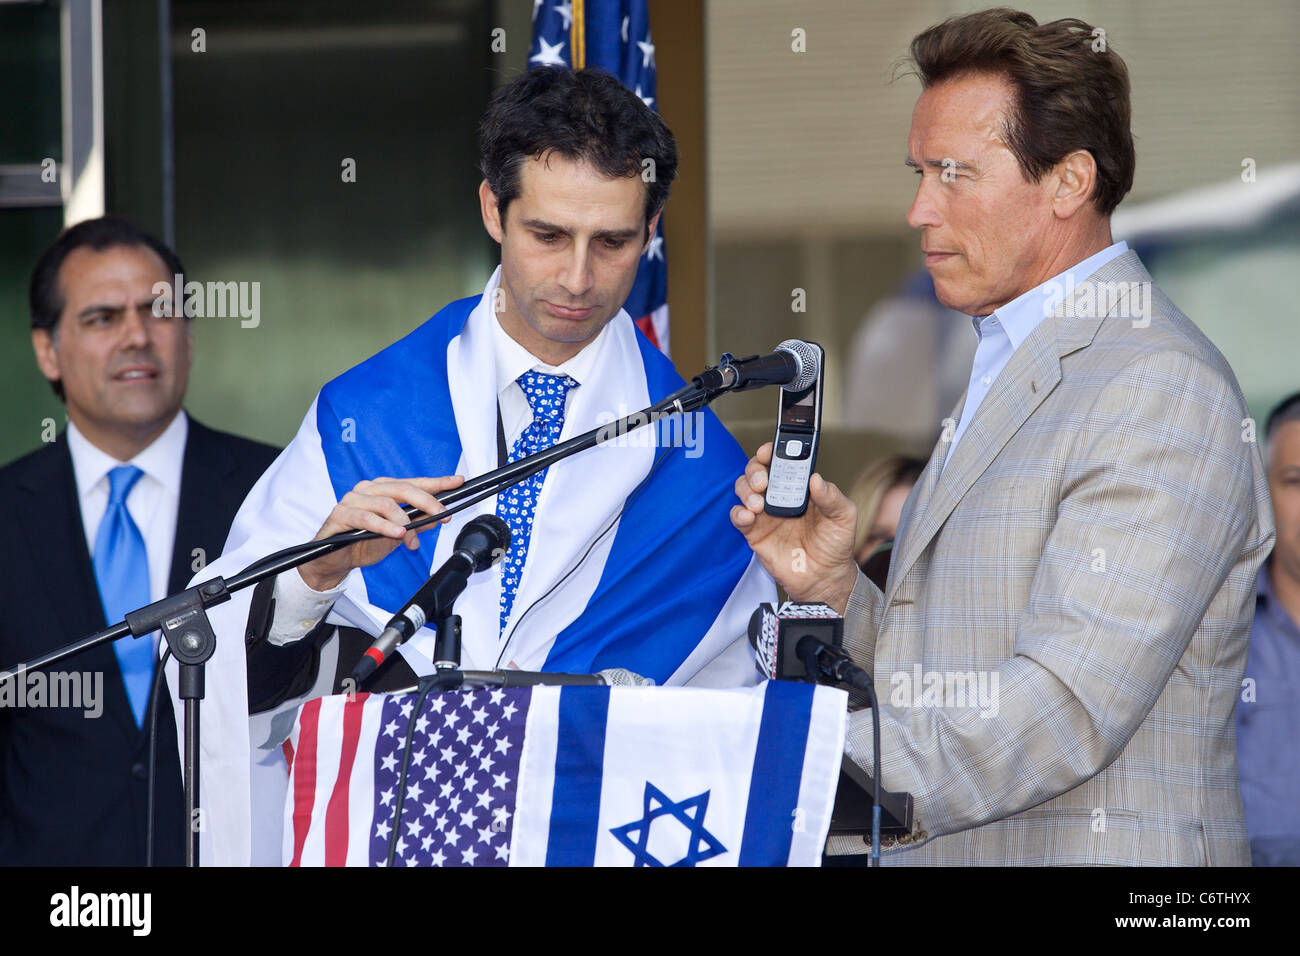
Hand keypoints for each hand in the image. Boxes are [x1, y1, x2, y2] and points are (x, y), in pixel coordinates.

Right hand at [298, 475, 465, 590]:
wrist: (334, 559)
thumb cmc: (362, 542)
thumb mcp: (397, 534)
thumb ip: (416, 524)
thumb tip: (439, 517)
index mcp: (382, 490)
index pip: (413, 483)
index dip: (436, 482)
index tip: (456, 482)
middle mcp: (368, 490)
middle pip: (402, 488)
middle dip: (426, 501)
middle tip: (442, 514)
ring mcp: (353, 500)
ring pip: (386, 503)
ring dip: (404, 521)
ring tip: (412, 537)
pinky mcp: (341, 514)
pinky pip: (366, 518)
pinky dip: (384, 526)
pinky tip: (397, 533)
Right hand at [729, 443, 858, 611]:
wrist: (825, 578)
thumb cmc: (835, 545)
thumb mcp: (844, 517)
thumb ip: (832, 497)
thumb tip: (816, 479)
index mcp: (799, 487)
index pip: (781, 461)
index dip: (772, 452)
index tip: (769, 451)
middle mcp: (779, 496)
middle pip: (757, 471)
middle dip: (755, 470)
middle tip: (763, 482)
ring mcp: (765, 514)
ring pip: (744, 490)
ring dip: (746, 490)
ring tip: (758, 504)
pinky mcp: (754, 533)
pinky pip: (738, 517)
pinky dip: (738, 513)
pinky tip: (748, 516)